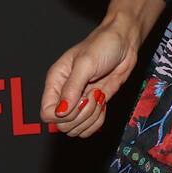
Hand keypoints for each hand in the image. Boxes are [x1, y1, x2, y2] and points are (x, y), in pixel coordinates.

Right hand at [40, 21, 138, 136]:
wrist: (124, 43)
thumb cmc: (103, 45)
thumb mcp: (85, 64)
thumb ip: (72, 88)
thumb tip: (60, 112)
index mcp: (55, 81)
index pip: (47, 113)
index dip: (62, 115)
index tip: (79, 100)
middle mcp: (64, 94)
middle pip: (62, 125)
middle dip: (81, 116)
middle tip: (91, 96)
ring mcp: (79, 102)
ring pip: (76, 129)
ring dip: (91, 118)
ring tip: (98, 96)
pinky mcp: (93, 106)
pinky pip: (89, 127)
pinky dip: (98, 121)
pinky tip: (103, 103)